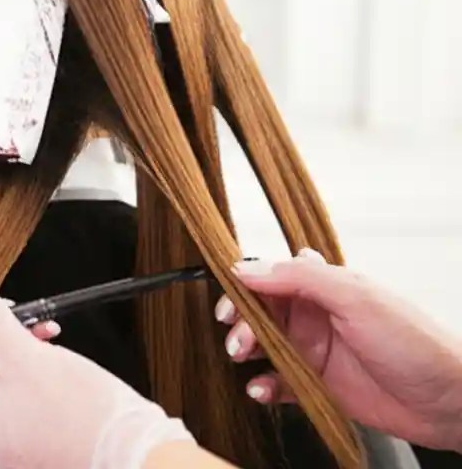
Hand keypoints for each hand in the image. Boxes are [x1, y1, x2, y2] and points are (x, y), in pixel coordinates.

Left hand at [0, 273, 194, 468]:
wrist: (130, 457)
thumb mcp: (23, 354)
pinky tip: (51, 356)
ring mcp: (1, 445)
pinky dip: (30, 374)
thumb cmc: (77, 421)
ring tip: (42, 335)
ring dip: (16, 352)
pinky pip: (16, 399)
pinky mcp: (28, 444)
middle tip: (17, 320)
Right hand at [219, 249, 461, 450]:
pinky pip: (276, 383)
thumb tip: (247, 267)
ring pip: (262, 346)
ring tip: (245, 361)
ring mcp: (315, 351)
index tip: (230, 304)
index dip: (244, 286)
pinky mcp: (316, 385)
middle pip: (259, 311)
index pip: (271, 276)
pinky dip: (262, 386)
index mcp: (324, 287)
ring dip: (246, 352)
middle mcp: (315, 316)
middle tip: (238, 341)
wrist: (449, 401)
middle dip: (240, 323)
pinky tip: (263, 390)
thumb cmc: (414, 343)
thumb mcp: (356, 297)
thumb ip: (300, 278)